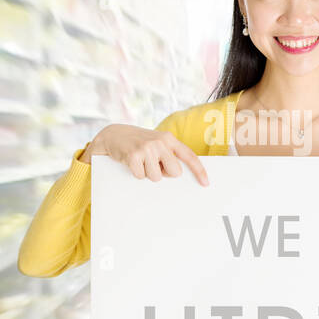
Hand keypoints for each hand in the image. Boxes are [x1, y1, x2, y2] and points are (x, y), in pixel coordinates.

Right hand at [81, 124, 208, 185]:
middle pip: (175, 173)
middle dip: (165, 173)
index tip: (206, 183)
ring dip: (148, 174)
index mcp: (169, 139)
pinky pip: (141, 177)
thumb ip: (170, 154)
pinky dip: (136, 174)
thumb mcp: (157, 143)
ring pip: (157, 177)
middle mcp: (160, 141)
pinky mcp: (133, 155)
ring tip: (141, 162)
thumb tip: (180, 175)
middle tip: (153, 165)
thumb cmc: (139, 143)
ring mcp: (147, 148)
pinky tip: (131, 163)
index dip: (199, 170)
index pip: (189, 156)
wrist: (113, 134)